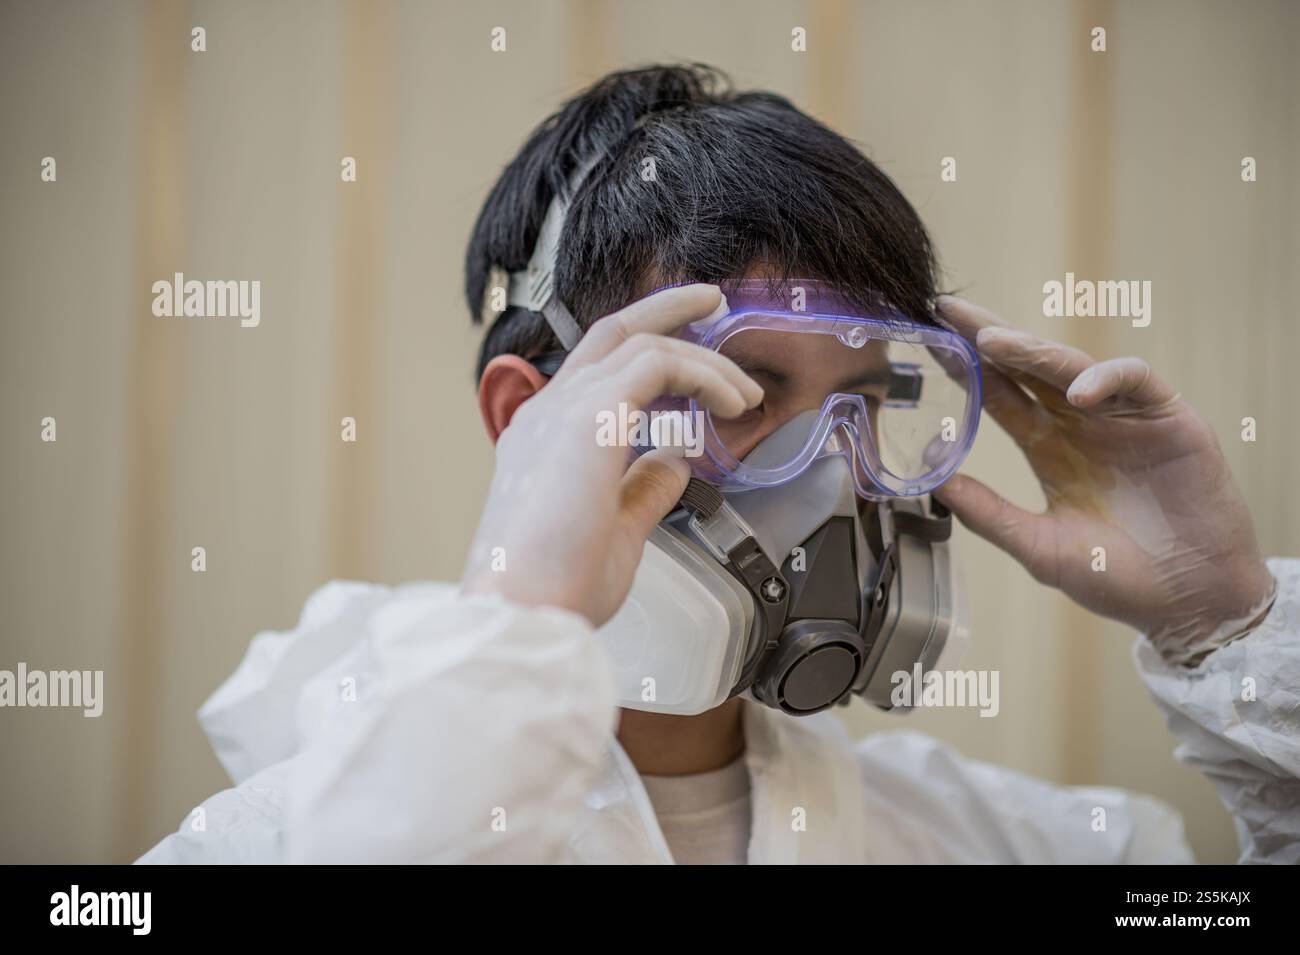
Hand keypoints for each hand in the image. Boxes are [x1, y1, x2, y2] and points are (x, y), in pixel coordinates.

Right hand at [461, 284, 761, 626]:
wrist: (522, 611)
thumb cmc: (557, 587)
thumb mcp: (615, 530)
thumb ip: (644, 489)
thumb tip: (676, 461)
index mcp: (546, 438)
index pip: (599, 371)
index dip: (648, 351)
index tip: (694, 360)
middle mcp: (548, 412)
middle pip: (612, 332)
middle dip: (667, 309)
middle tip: (711, 299)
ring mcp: (563, 409)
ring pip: (642, 345)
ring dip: (703, 360)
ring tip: (744, 393)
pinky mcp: (587, 418)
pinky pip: (656, 365)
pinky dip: (701, 375)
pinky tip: (729, 403)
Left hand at [932, 296, 1274, 664]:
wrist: (1191, 600)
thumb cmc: (1119, 578)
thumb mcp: (1039, 547)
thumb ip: (988, 514)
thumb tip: (933, 482)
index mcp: (1049, 448)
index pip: (1000, 394)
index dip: (967, 368)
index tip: (929, 341)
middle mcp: (1081, 424)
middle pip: (1029, 366)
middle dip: (990, 336)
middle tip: (950, 311)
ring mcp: (1123, 417)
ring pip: (1073, 365)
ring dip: (1034, 350)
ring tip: (994, 342)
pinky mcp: (1168, 417)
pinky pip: (1134, 380)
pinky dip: (1105, 379)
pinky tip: (1077, 393)